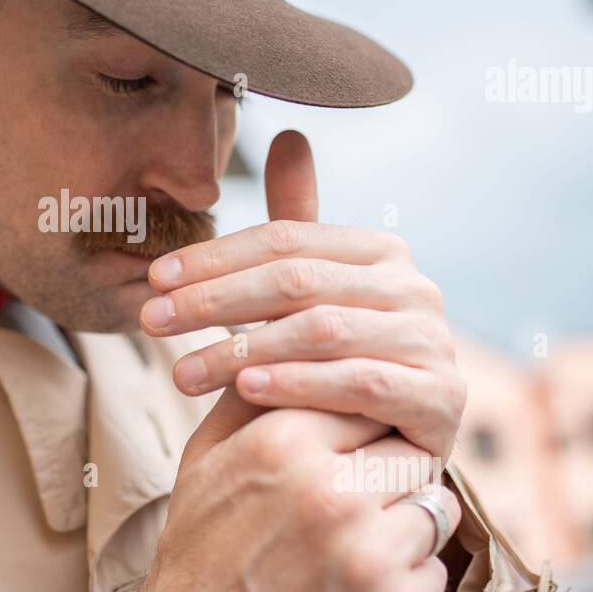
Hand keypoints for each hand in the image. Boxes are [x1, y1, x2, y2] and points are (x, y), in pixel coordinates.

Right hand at [124, 394, 462, 591]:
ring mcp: (369, 553)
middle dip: (387, 463)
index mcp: (282, 443)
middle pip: (406, 446)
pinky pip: (433, 561)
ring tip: (355, 531)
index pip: (363, 395)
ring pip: (430, 501)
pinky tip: (356, 573)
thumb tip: (283, 333)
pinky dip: (406, 567)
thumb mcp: (206, 456)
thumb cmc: (202, 543)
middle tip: (357, 484)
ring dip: (402, 513)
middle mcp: (331, 492)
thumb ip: (250, 392)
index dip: (358, 417)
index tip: (350, 434)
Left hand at [139, 130, 465, 460]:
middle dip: (213, 301)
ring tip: (181, 370)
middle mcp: (415, 288)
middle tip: (149, 321)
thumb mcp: (311, 296)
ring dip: (241, 350)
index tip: (153, 277)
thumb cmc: (336, 368)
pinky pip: (360, 384)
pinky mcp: (442, 400)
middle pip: (296, 282)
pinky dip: (298, 384)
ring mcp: (434, 343)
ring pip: (321, 331)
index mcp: (380, 252)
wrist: (391, 456)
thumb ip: (297, 227)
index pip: (285, 241)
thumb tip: (290, 135)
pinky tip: (244, 393)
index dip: (214, 257)